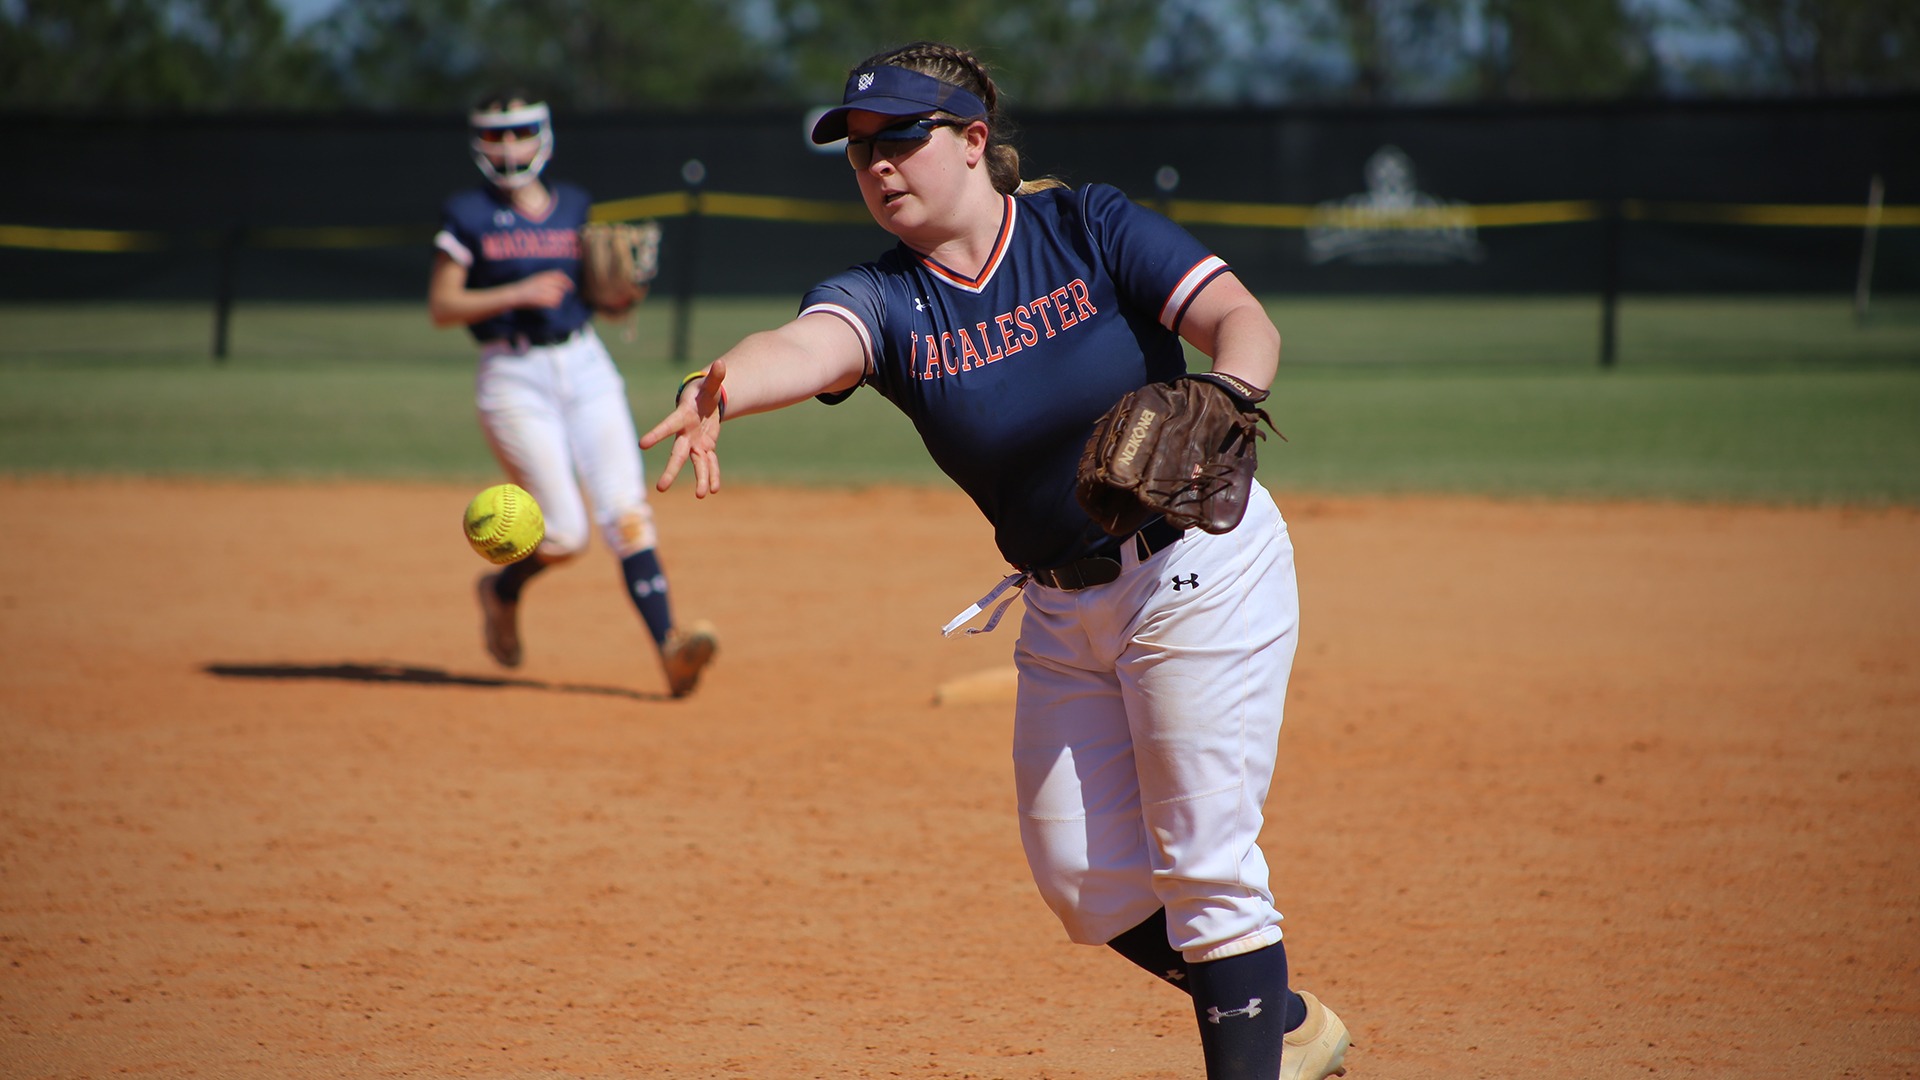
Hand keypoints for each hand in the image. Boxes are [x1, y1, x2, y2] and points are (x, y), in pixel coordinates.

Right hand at [517, 270, 574, 309]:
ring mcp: (542, 290)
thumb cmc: (526, 287)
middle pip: (561, 288)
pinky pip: (554, 303)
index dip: (568, 282)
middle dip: (561, 292)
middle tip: (557, 296)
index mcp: (542, 275)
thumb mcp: (536, 278)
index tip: (572, 288)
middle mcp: (543, 281)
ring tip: (548, 300)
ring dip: (556, 299)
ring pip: (559, 296)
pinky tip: (548, 304)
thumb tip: (562, 275)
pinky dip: (553, 304)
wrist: (514, 294)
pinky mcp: (541, 299)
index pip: (560, 276)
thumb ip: (548, 276)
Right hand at [640, 358, 727, 497]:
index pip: (668, 426)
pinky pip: (709, 463)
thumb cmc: (703, 392)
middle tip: (661, 488)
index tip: (642, 444)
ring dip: (700, 478)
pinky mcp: (705, 448)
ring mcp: (695, 443)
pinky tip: (713, 489)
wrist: (704, 403)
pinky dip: (712, 475)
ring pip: (696, 463)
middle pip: (677, 454)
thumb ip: (715, 377)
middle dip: (671, 470)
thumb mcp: (710, 385)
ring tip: (701, 495)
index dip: (656, 434)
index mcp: (683, 417)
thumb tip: (721, 364)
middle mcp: (686, 434)